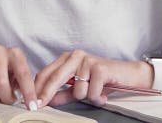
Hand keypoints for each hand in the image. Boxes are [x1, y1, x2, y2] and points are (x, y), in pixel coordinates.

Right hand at [0, 45, 38, 109]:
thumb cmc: (8, 72)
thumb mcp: (19, 76)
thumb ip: (26, 86)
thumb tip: (33, 103)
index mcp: (15, 53)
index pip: (23, 75)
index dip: (28, 92)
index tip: (31, 107)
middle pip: (0, 82)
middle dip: (5, 98)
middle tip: (8, 101)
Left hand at [35, 50, 150, 106]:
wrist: (130, 75)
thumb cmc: (103, 80)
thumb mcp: (79, 88)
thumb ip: (62, 93)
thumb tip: (45, 101)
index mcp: (67, 59)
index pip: (46, 73)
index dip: (37, 89)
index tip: (31, 102)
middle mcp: (75, 56)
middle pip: (54, 78)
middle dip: (46, 94)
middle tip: (38, 106)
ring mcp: (87, 60)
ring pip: (76, 90)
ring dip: (87, 98)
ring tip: (97, 93)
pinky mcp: (100, 68)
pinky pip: (91, 92)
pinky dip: (97, 97)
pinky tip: (104, 93)